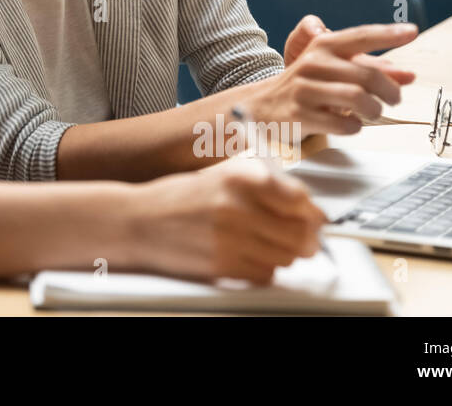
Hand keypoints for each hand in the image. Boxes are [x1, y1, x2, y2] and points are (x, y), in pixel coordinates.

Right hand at [129, 157, 325, 282]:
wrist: (138, 221)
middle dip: (307, 239)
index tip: (313, 217)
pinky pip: (265, 274)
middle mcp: (237, 206)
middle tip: (303, 240)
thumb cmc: (179, 198)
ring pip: (286, 256)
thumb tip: (307, 208)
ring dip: (283, 254)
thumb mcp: (221, 177)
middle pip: (299, 232)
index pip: (298, 198)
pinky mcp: (223, 265)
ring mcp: (230, 238)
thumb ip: (263, 187)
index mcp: (240, 177)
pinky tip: (246, 256)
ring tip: (264, 245)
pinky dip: (263, 269)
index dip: (311, 211)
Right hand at [254, 22, 418, 134]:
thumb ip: (371, 71)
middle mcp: (313, 63)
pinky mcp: (299, 114)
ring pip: (358, 98)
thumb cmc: (307, 87)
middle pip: (368, 75)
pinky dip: (355, 127)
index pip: (360, 36)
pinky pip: (343, 124)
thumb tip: (409, 76)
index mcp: (323, 46)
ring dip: (374, 109)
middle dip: (391, 90)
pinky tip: (351, 125)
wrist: (260, 106)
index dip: (388, 34)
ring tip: (373, 112)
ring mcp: (304, 89)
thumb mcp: (334, 71)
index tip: (413, 31)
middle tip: (395, 99)